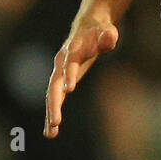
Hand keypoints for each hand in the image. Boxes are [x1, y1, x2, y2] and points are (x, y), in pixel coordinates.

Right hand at [44, 18, 118, 137]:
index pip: (70, 63)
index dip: (69, 74)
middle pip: (55, 84)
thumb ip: (107, 35)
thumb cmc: (99, 31)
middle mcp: (61, 63)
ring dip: (51, 113)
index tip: (70, 89)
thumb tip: (110, 38)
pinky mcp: (61, 81)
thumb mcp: (106, 30)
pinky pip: (55, 99)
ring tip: (50, 133)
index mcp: (72, 50)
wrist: (87, 26)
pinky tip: (51, 132)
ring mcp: (59, 72)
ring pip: (52, 95)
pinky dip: (52, 114)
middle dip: (55, 103)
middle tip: (56, 122)